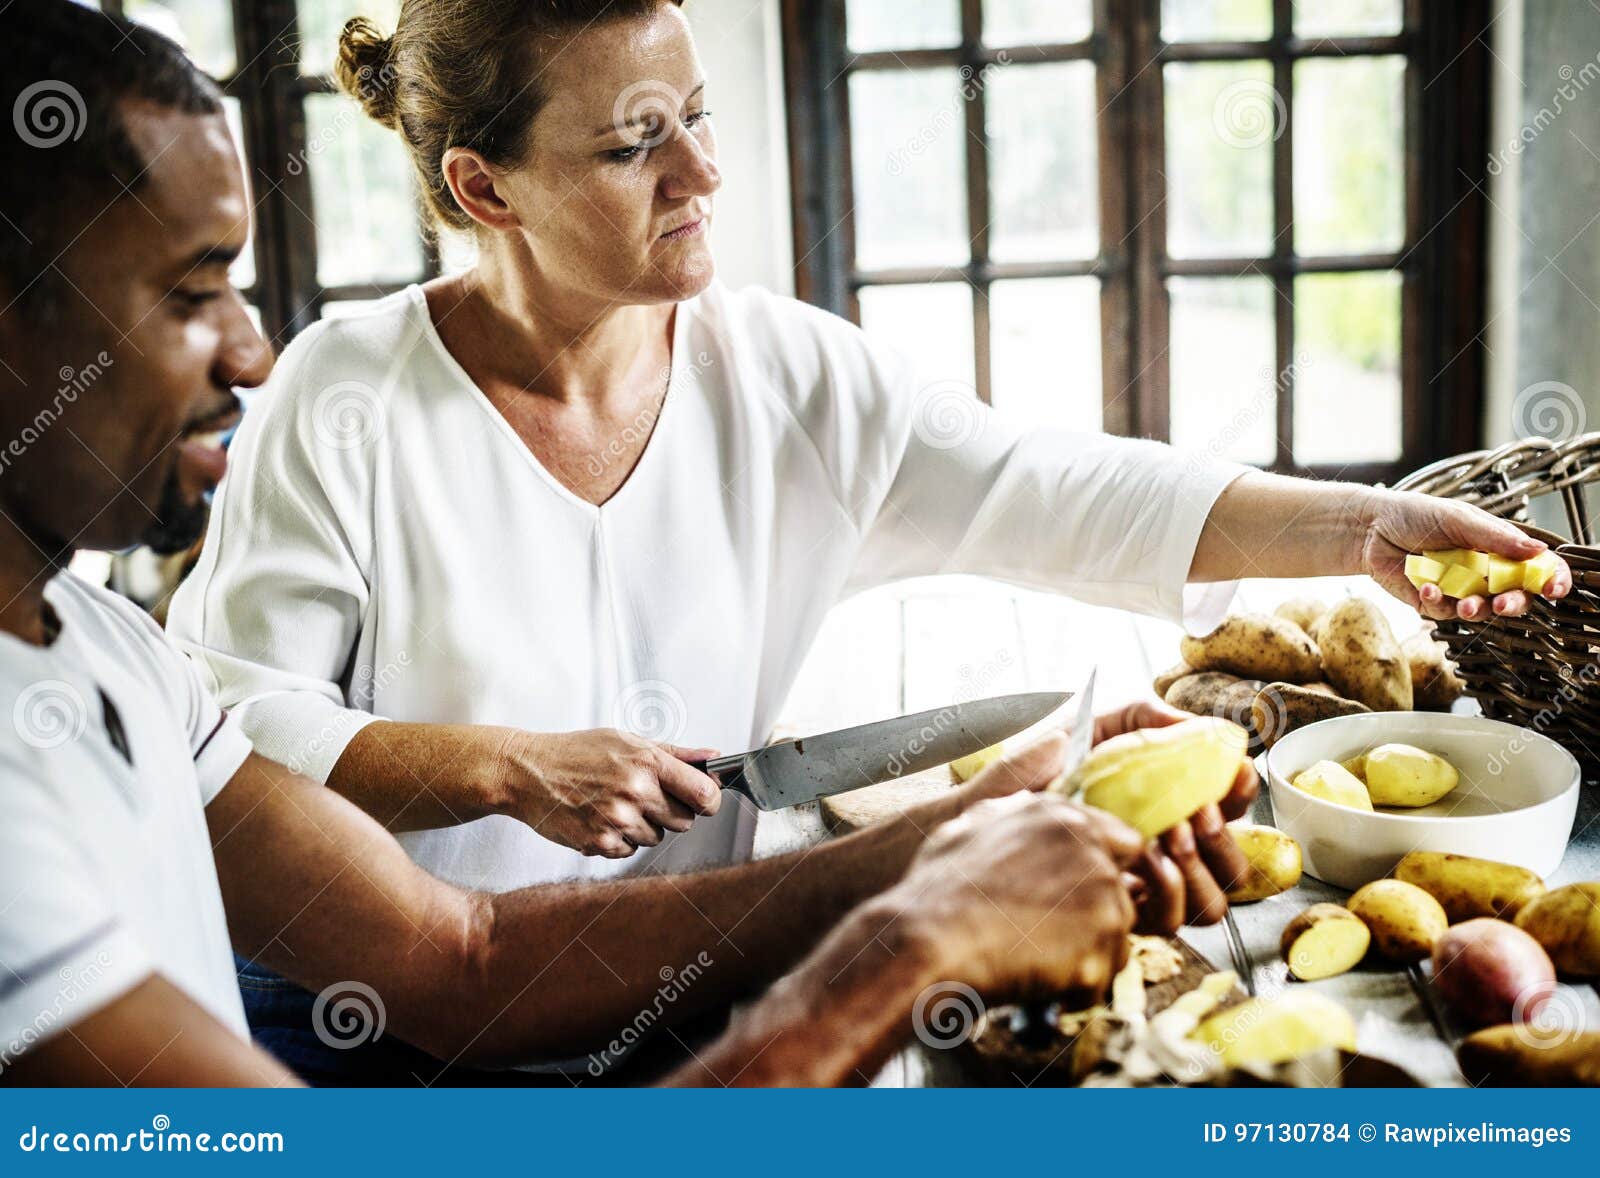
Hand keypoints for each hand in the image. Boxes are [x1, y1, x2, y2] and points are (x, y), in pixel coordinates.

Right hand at [489, 729, 721, 857]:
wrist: (527, 772)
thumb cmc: (578, 752)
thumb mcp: (627, 740)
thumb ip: (675, 754)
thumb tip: (714, 759)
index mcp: (647, 763)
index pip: (704, 795)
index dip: (710, 800)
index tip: (704, 801)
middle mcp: (635, 792)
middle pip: (685, 822)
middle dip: (672, 812)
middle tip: (647, 797)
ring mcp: (617, 821)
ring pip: (656, 838)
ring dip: (643, 826)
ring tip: (614, 803)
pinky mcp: (599, 843)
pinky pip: (629, 850)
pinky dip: (619, 839)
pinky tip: (599, 817)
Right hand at [891, 791, 1140, 1001]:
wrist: (928, 940)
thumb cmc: (935, 890)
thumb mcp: (969, 826)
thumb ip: (1012, 814)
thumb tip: (1022, 808)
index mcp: (1060, 816)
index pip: (1123, 840)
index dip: (1107, 872)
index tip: (1092, 896)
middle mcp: (1090, 848)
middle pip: (1124, 891)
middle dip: (1103, 917)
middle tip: (1063, 939)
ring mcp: (1102, 893)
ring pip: (1118, 937)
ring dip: (1087, 955)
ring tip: (1039, 966)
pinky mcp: (1103, 941)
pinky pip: (1105, 977)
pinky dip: (1078, 990)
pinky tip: (1041, 987)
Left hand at [959, 704, 1254, 927]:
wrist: (983, 812)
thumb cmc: (1032, 770)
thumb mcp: (1087, 728)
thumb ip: (1143, 719)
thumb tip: (1202, 727)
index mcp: (1164, 800)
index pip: (1230, 805)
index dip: (1239, 793)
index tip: (1226, 782)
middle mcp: (1163, 847)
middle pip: (1234, 862)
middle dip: (1224, 838)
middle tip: (1193, 815)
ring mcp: (1145, 884)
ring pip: (1213, 900)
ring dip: (1200, 867)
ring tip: (1167, 837)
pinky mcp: (1121, 913)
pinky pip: (1171, 920)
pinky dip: (1170, 892)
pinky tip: (1144, 863)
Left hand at [1356, 488, 1571, 621]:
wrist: (1370, 528)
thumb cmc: (1415, 515)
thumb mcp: (1458, 519)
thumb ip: (1495, 537)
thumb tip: (1538, 550)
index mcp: (1496, 548)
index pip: (1535, 567)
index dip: (1550, 579)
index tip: (1554, 589)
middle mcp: (1481, 571)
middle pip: (1513, 597)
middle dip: (1514, 604)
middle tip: (1504, 604)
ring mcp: (1458, 589)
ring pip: (1480, 611)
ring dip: (1475, 609)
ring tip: (1465, 602)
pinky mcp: (1431, 602)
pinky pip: (1443, 612)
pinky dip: (1437, 602)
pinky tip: (1426, 586)